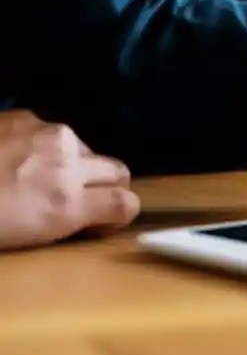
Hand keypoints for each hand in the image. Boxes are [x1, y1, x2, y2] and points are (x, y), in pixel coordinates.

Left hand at [0, 111, 138, 250]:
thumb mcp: (25, 238)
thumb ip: (63, 220)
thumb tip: (83, 214)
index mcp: (63, 203)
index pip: (125, 203)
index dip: (119, 214)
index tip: (102, 222)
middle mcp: (65, 163)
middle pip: (117, 170)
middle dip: (105, 184)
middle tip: (75, 197)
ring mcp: (47, 134)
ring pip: (84, 149)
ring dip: (70, 162)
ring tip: (34, 174)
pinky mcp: (25, 117)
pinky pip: (52, 132)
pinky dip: (41, 145)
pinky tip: (13, 156)